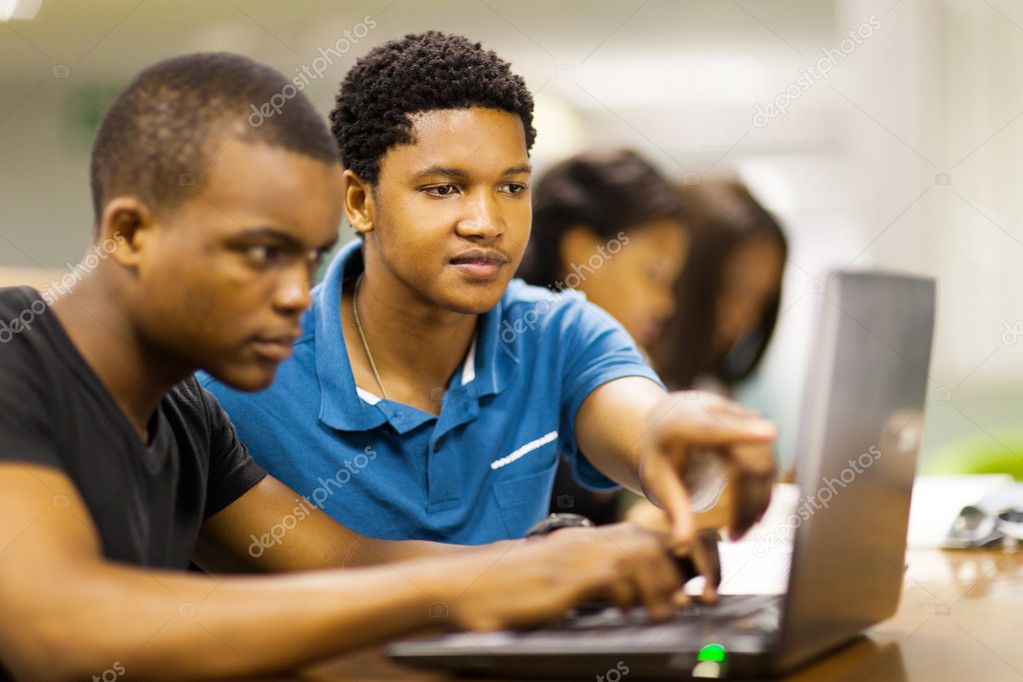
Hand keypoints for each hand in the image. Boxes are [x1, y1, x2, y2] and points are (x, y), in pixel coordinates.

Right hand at [435, 524, 682, 630]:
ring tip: (662, 612)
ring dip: (657, 586)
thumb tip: (617, 594)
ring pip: (637, 556)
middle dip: (670, 572)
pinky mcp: (563, 577)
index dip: (663, 557)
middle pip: (645, 541)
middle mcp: (579, 541)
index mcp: (579, 540)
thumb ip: (582, 579)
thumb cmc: (504, 589)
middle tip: (679, 601)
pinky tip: (627, 612)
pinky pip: (613, 575)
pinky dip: (630, 595)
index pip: (636, 535)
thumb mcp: (552, 579)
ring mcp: (571, 557)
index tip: (676, 584)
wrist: (462, 585)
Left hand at [638, 391, 775, 568]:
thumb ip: (675, 511)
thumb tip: (682, 548)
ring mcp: (738, 415)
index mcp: (683, 423)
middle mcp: (716, 411)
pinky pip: (768, 459)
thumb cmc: (661, 455)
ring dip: (759, 500)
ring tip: (740, 531)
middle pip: (747, 459)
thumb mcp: (659, 482)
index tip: (770, 432)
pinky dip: (764, 489)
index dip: (743, 431)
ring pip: (764, 461)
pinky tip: (751, 514)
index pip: (714, 428)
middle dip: (747, 502)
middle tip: (735, 538)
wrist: (669, 421)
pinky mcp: (754, 423)